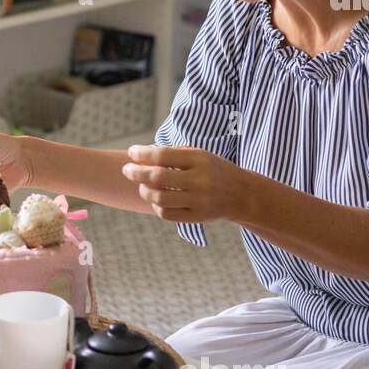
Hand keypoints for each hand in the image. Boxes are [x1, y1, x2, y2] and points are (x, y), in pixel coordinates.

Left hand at [122, 145, 246, 224]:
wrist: (241, 194)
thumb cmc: (213, 170)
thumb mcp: (200, 154)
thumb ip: (173, 154)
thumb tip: (140, 154)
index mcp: (199, 159)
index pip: (163, 155)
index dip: (142, 154)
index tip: (132, 152)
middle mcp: (200, 180)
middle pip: (157, 178)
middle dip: (136, 173)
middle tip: (127, 170)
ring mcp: (199, 200)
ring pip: (159, 198)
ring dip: (144, 191)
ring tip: (142, 186)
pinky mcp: (197, 217)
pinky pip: (166, 214)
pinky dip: (156, 206)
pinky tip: (156, 200)